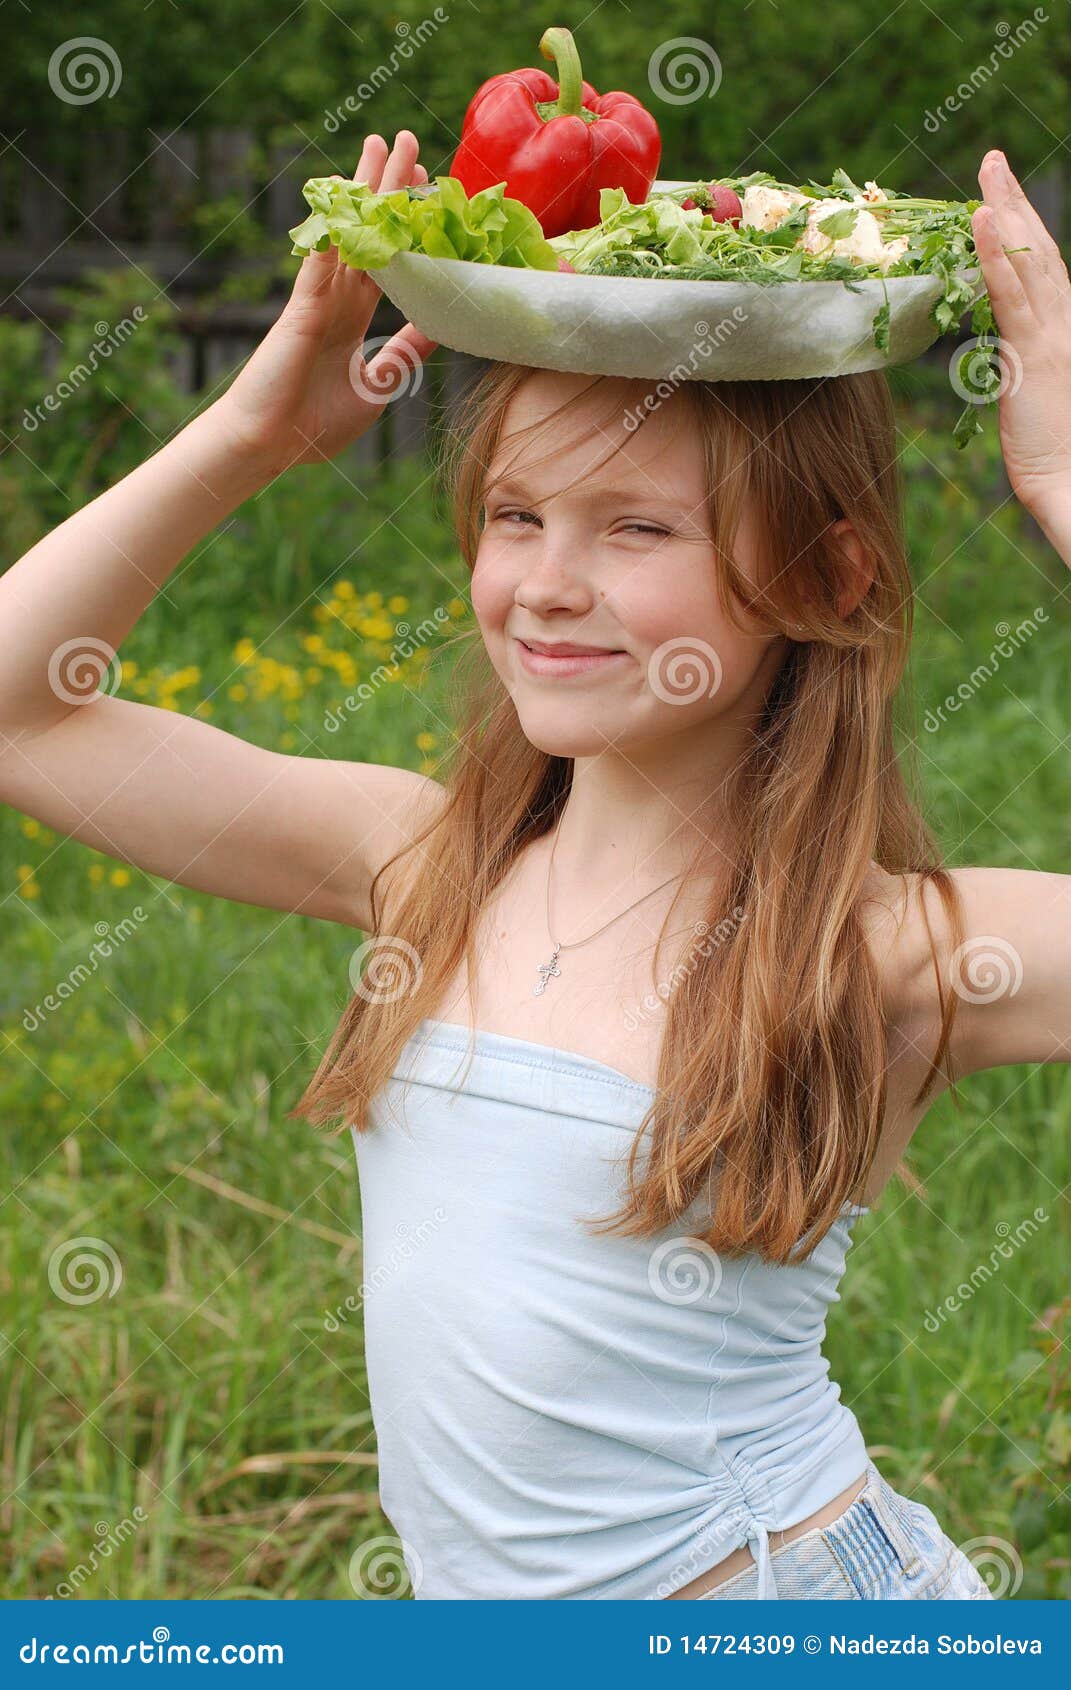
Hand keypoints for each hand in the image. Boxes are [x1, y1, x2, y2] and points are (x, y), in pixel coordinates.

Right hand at [211, 131, 438, 476]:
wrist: (268, 446)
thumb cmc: (313, 427)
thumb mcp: (374, 389)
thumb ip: (400, 357)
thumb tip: (434, 333)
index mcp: (352, 319)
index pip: (388, 262)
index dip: (407, 229)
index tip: (427, 193)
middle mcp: (335, 302)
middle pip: (369, 233)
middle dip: (388, 189)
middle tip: (409, 143)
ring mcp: (317, 302)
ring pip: (345, 235)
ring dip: (362, 191)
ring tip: (380, 146)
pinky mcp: (300, 314)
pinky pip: (319, 267)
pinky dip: (332, 236)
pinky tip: (345, 198)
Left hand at [972, 150, 1070, 528]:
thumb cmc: (1057, 451)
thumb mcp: (1036, 394)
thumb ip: (1025, 362)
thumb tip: (1008, 351)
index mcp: (1063, 330)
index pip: (1041, 267)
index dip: (1022, 227)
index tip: (1002, 194)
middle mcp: (1064, 322)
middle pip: (1038, 250)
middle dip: (1016, 202)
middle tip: (993, 161)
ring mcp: (1053, 334)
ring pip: (1027, 261)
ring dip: (1006, 213)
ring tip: (987, 174)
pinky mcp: (1036, 353)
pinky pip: (1011, 295)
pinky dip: (995, 256)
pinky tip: (981, 222)